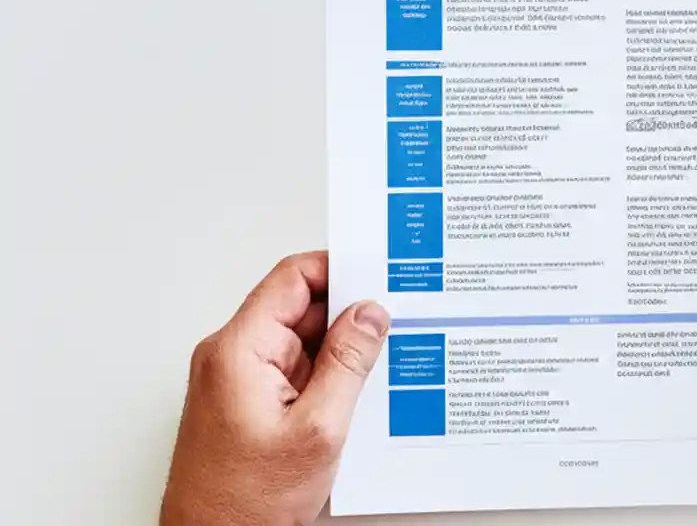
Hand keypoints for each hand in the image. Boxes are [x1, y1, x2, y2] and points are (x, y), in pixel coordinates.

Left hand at [161, 252, 388, 525]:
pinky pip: (294, 369)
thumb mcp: (318, 428)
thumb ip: (347, 362)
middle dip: (347, 313)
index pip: (292, 278)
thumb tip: (369, 314)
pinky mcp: (247, 402)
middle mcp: (231, 356)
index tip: (377, 273)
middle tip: (391, 324)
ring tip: (375, 368)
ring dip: (339, 349)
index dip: (339, 268)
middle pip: (298, 306)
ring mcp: (237, 380)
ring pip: (300, 340)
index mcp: (239, 350)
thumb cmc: (245, 502)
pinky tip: (352, 394)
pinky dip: (326, 375)